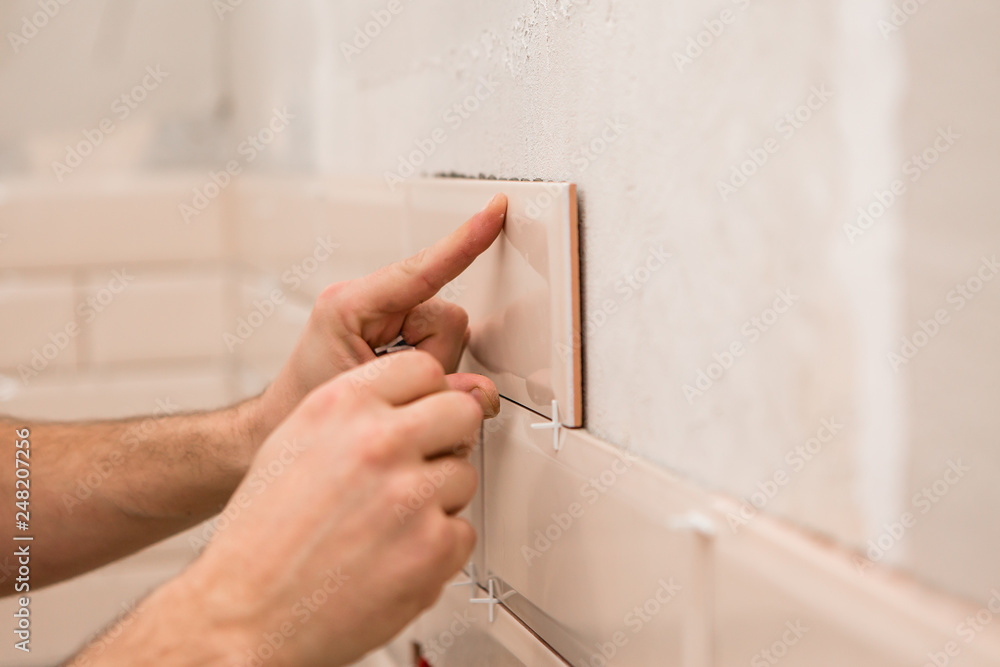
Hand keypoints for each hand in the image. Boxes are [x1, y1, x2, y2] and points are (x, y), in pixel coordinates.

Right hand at [109, 351, 482, 665]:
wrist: (244, 615)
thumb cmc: (260, 540)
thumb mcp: (293, 445)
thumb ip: (354, 416)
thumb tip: (410, 403)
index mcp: (341, 407)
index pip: (422, 368)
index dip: (426, 395)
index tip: (424, 413)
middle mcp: (379, 442)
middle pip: (461, 412)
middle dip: (448, 437)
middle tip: (425, 464)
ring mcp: (411, 495)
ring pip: (464, 476)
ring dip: (438, 499)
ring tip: (390, 524)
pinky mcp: (433, 547)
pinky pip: (462, 532)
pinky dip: (437, 549)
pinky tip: (395, 556)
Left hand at [245, 193, 507, 447]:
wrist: (285, 420)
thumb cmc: (310, 406)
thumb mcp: (368, 400)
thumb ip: (428, 389)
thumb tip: (479, 391)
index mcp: (349, 307)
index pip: (420, 270)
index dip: (462, 243)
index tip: (491, 212)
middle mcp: (371, 302)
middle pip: (447, 318)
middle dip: (437, 358)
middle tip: (400, 385)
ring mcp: (386, 313)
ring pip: (450, 334)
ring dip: (434, 365)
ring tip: (394, 382)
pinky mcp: (397, 327)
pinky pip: (440, 341)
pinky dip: (431, 362)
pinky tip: (401, 376)